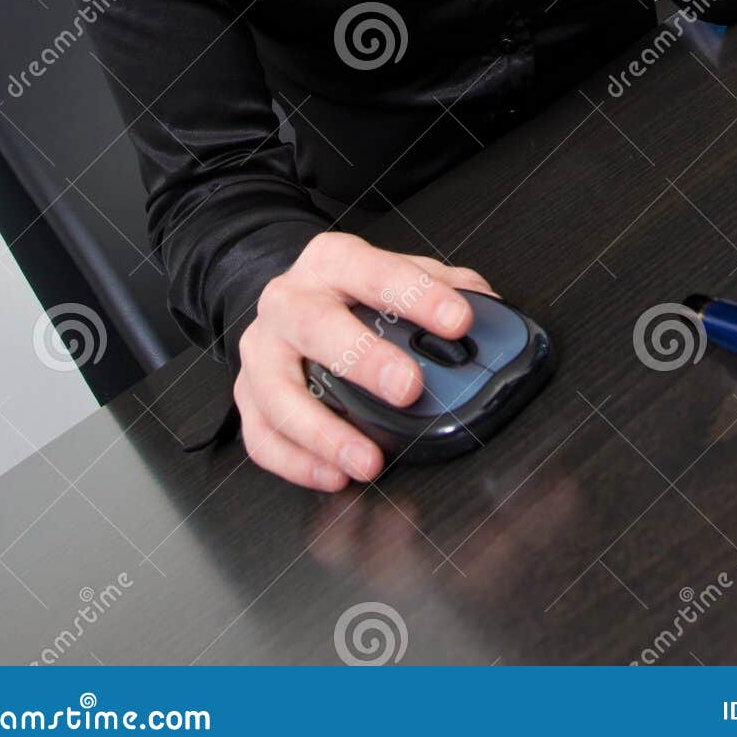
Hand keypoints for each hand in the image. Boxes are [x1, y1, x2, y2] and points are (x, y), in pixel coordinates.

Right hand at [234, 232, 498, 491]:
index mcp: (331, 262)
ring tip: (368, 460)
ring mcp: (262, 350)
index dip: (419, 295)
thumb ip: (438, 284)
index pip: (375, 271)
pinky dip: (296, 463)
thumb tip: (490, 306)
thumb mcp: (389, 272)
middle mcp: (289, 300)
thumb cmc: (343, 290)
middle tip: (408, 388)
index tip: (457, 320)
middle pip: (317, 326)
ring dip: (325, 431)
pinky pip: (261, 435)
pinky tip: (334, 475)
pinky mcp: (246, 395)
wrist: (285, 297)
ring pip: (280, 392)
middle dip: (364, 360)